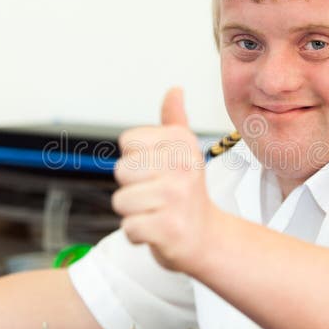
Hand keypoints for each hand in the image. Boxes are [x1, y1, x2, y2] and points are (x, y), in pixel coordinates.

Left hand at [112, 88, 218, 272]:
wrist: (207, 238)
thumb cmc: (188, 194)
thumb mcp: (185, 153)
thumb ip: (174, 121)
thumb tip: (175, 90)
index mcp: (181, 143)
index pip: (127, 142)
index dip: (136, 160)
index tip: (158, 171)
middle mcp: (182, 166)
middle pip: (121, 171)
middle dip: (132, 188)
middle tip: (157, 195)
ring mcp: (176, 197)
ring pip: (121, 201)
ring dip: (134, 212)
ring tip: (157, 212)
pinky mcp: (169, 227)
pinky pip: (129, 228)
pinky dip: (138, 234)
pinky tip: (157, 230)